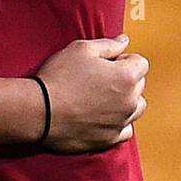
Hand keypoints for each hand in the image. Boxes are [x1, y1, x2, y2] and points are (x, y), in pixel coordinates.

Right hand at [36, 34, 147, 152]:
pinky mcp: (109, 139)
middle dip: (125, 80)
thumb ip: (108, 45)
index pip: (140, 63)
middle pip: (139, 85)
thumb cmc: (59, 78)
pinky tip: (101, 116)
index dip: (123, 60)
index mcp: (127, 76)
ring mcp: (121, 122)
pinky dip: (118, 123)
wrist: (40, 112)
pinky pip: (125, 130)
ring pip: (136, 108)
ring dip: (125, 101)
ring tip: (101, 98)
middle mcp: (130, 101)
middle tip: (98, 79)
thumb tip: (124, 41)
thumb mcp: (81, 50)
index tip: (106, 63)